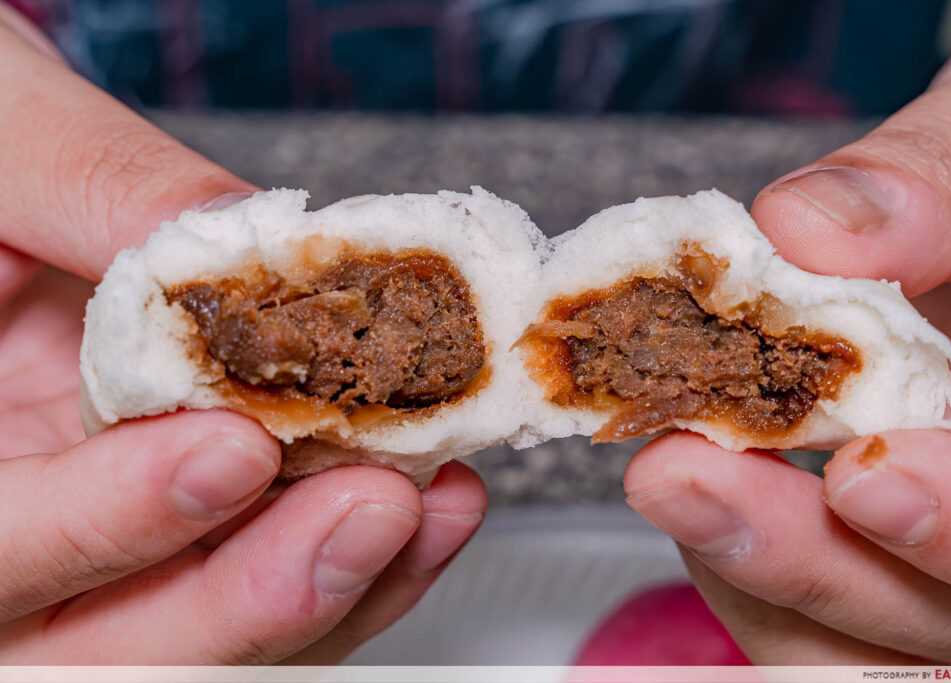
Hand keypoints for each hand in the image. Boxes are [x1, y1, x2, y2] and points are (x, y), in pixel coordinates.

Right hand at [0, 8, 484, 663]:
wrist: (10, 181)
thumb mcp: (9, 138)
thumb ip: (104, 193)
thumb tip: (261, 248)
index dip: (109, 520)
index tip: (236, 448)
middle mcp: (17, 538)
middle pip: (110, 648)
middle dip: (252, 593)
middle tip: (372, 505)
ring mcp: (109, 554)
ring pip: (209, 642)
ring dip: (337, 589)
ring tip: (428, 500)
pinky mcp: (196, 539)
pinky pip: (275, 600)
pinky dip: (367, 572)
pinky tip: (432, 505)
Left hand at [625, 19, 950, 663]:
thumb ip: (948, 181)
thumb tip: (807, 232)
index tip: (868, 475)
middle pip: (948, 620)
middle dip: (815, 560)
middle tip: (685, 479)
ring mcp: (942, 548)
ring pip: (859, 633)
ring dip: (750, 565)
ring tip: (664, 474)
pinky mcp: (858, 546)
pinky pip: (797, 611)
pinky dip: (730, 560)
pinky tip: (687, 480)